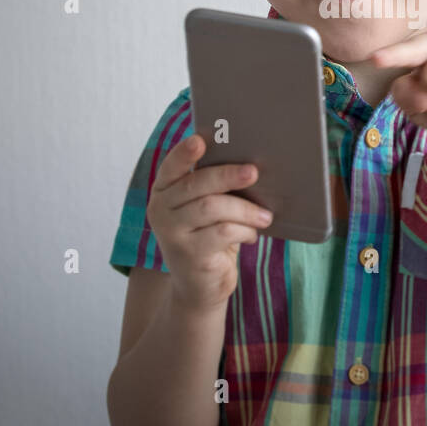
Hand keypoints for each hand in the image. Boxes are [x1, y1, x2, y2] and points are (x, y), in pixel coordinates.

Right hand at [146, 133, 274, 311]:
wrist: (200, 286)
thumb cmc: (210, 236)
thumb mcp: (207, 210)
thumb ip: (214, 188)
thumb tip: (249, 165)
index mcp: (164, 191)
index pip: (171, 167)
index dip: (184, 153)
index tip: (200, 139)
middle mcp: (160, 210)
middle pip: (196, 185)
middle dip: (228, 175)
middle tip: (254, 171)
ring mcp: (171, 234)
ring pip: (212, 208)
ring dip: (245, 209)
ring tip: (265, 215)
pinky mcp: (188, 255)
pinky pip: (222, 232)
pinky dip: (243, 230)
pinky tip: (252, 234)